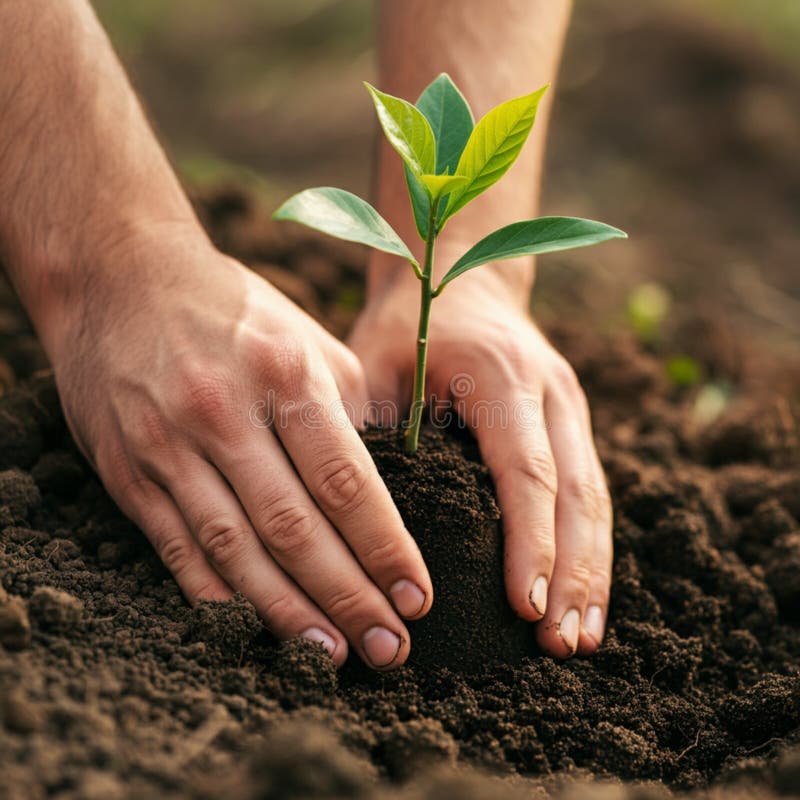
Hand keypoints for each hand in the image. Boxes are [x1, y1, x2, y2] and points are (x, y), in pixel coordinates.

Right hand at [45, 223, 431, 668]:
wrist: (122, 280)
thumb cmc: (235, 312)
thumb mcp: (307, 339)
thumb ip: (347, 410)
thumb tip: (383, 487)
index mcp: (284, 375)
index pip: (346, 481)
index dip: (384, 547)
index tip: (417, 596)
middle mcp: (225, 414)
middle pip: (296, 527)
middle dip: (348, 595)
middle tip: (390, 647)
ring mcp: (170, 446)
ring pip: (237, 550)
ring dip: (288, 612)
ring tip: (333, 654)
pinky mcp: (129, 471)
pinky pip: (179, 548)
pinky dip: (220, 597)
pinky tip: (255, 630)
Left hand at [350, 266, 611, 656]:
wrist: (463, 271)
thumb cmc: (411, 319)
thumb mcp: (376, 359)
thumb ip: (371, 426)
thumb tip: (352, 518)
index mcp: (501, 375)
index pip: (526, 471)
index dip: (530, 542)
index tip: (524, 606)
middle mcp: (551, 391)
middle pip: (577, 495)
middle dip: (573, 575)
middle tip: (561, 646)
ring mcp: (570, 406)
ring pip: (595, 499)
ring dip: (592, 572)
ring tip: (579, 640)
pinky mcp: (572, 423)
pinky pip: (591, 493)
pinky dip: (589, 548)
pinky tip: (580, 596)